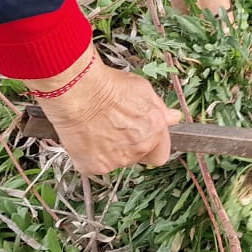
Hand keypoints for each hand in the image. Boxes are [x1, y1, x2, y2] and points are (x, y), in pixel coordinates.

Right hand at [22, 52, 180, 174]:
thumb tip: (173, 118)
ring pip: (115, 160)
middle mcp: (138, 148)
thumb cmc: (106, 85)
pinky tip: (84, 135)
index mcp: (154, 130)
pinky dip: (89, 154)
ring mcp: (115, 160)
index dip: (151, 144)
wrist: (78, 91)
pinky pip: (92, 164)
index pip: (161, 153)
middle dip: (129, 144)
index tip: (142, 136)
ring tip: (96, 126)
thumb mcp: (141, 88)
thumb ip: (158, 108)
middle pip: (137, 156)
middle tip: (114, 125)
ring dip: (109, 148)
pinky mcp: (93, 166)